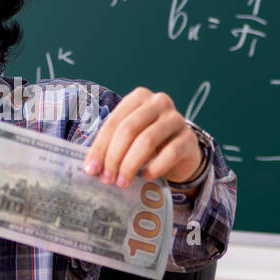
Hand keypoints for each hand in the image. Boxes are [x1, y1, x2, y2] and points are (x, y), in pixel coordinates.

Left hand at [82, 87, 202, 187]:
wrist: (181, 151)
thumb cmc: (148, 142)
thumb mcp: (128, 137)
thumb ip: (111, 144)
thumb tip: (91, 167)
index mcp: (138, 97)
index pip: (114, 122)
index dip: (100, 147)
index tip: (90, 170)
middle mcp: (158, 102)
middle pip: (129, 129)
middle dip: (114, 157)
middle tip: (107, 179)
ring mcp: (176, 119)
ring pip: (147, 140)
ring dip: (130, 164)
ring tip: (122, 182)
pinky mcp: (189, 138)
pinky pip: (170, 153)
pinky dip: (155, 167)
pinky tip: (146, 176)